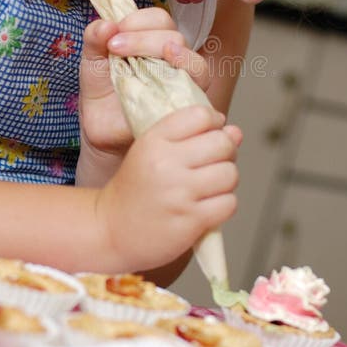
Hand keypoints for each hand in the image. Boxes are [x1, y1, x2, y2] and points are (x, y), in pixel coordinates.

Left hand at [78, 8, 211, 158]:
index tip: (113, 33)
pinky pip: (198, 85)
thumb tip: (105, 24)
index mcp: (152, 39)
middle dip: (144, 37)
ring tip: (139, 59)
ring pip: (193, 59)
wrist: (101, 129)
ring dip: (167, 54)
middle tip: (115, 47)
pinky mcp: (186, 103)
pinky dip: (186, 74)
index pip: (159, 18)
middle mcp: (173, 56)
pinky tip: (167, 74)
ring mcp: (183, 80)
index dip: (138, 20)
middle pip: (175, 35)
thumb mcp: (91, 60)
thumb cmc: (102, 91)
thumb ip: (94, 38)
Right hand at [95, 105, 241, 270]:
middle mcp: (166, 164)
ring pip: (230, 174)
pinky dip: (223, 204)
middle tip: (213, 162)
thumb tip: (235, 132)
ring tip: (209, 185)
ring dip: (226, 180)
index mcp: (154, 140)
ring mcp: (179, 193)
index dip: (214, 122)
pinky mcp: (190, 220)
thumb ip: (191, 137)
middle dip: (226, 152)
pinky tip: (207, 205)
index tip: (209, 133)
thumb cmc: (136, 189)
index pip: (200, 115)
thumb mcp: (151, 151)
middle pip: (222, 143)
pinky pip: (229, 203)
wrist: (112, 230)